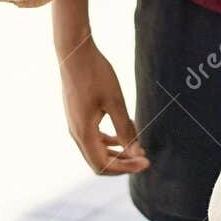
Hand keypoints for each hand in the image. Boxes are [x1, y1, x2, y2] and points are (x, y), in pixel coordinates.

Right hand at [58, 37, 147, 174]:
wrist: (74, 52)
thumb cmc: (95, 73)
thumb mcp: (115, 100)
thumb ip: (125, 128)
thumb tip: (136, 151)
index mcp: (84, 133)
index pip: (103, 165)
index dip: (125, 168)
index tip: (146, 162)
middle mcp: (76, 133)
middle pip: (99, 162)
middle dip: (123, 163)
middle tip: (144, 158)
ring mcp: (74, 125)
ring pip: (95, 150)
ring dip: (116, 152)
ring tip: (137, 148)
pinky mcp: (76, 116)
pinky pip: (92, 137)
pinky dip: (108, 141)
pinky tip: (123, 133)